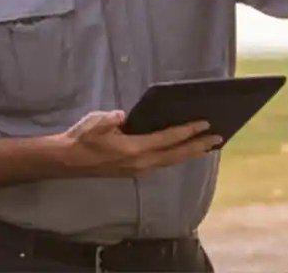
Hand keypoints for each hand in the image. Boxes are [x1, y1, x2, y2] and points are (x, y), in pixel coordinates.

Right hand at [57, 110, 221, 176]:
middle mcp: (141, 163)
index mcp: (133, 150)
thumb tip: (123, 117)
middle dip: (198, 146)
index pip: (167, 139)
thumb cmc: (82, 138)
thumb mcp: (94, 123)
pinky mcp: (136, 171)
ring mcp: (139, 169)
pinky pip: (163, 163)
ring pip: (171, 161)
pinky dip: (177, 156)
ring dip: (191, 154)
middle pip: (176, 155)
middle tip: (219, 138)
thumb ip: (110, 120)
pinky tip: (183, 152)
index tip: (204, 123)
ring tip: (208, 147)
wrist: (68, 160)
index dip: (187, 131)